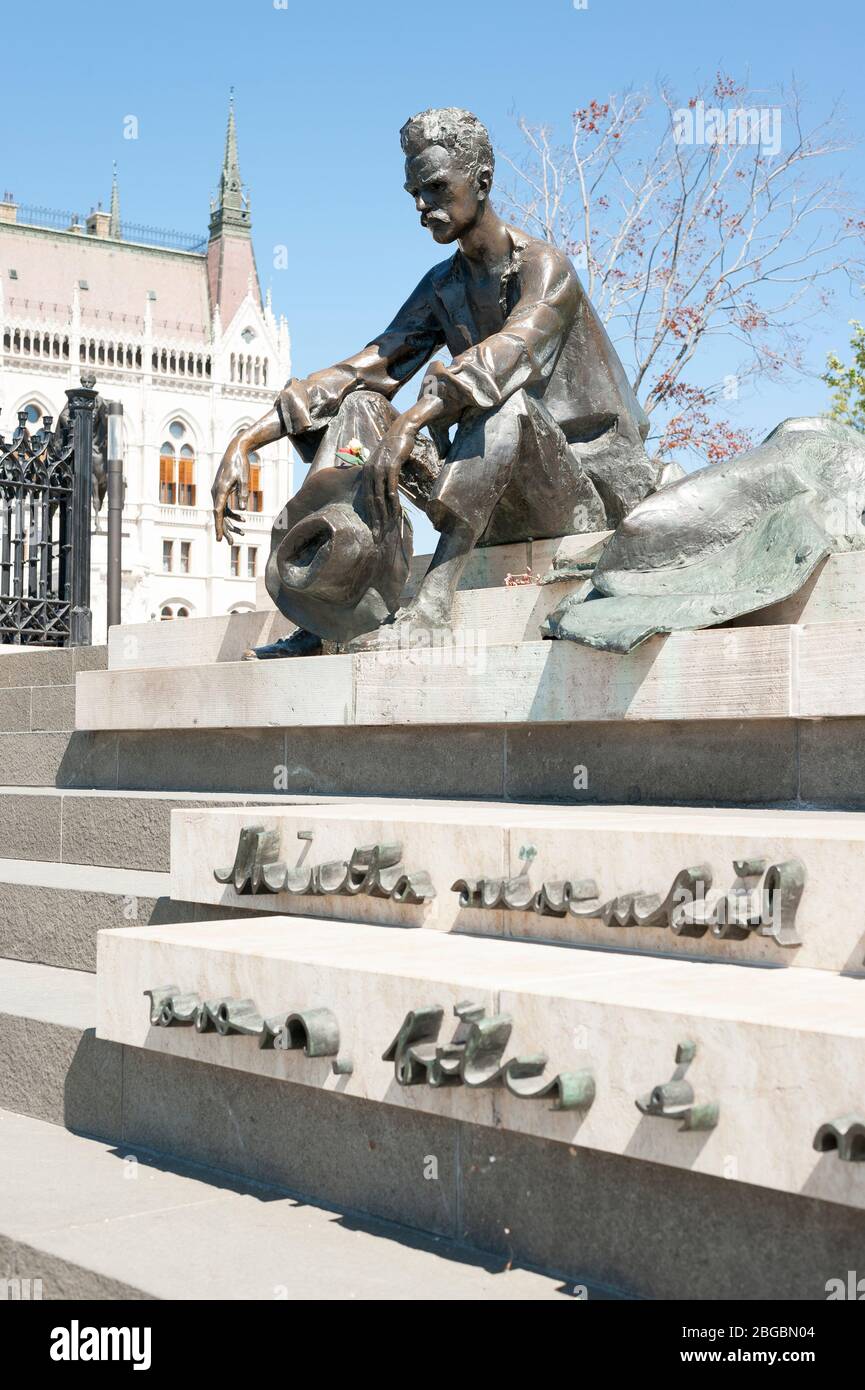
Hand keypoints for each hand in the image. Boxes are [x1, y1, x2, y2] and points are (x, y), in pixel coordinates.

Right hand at [212, 430, 249, 541]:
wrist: (235, 451)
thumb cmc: (240, 464)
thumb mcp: (244, 479)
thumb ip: (243, 493)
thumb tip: (242, 510)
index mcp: (220, 490)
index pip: (218, 512)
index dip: (219, 526)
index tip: (219, 538)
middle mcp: (216, 492)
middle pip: (219, 515)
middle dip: (225, 530)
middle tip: (232, 543)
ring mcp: (218, 492)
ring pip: (222, 513)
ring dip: (230, 524)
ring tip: (242, 534)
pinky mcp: (222, 491)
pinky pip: (225, 507)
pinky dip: (232, 515)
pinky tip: (242, 520)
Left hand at [362, 418, 417, 539]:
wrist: (402, 430)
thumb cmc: (395, 448)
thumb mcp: (385, 464)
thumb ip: (383, 477)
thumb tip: (386, 491)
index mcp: (366, 473)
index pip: (366, 499)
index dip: (369, 517)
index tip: (372, 530)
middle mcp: (369, 472)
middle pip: (370, 501)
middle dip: (374, 521)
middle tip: (377, 537)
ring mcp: (379, 469)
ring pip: (380, 497)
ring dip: (383, 515)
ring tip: (386, 528)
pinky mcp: (390, 466)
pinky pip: (391, 487)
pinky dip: (393, 501)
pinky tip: (396, 512)